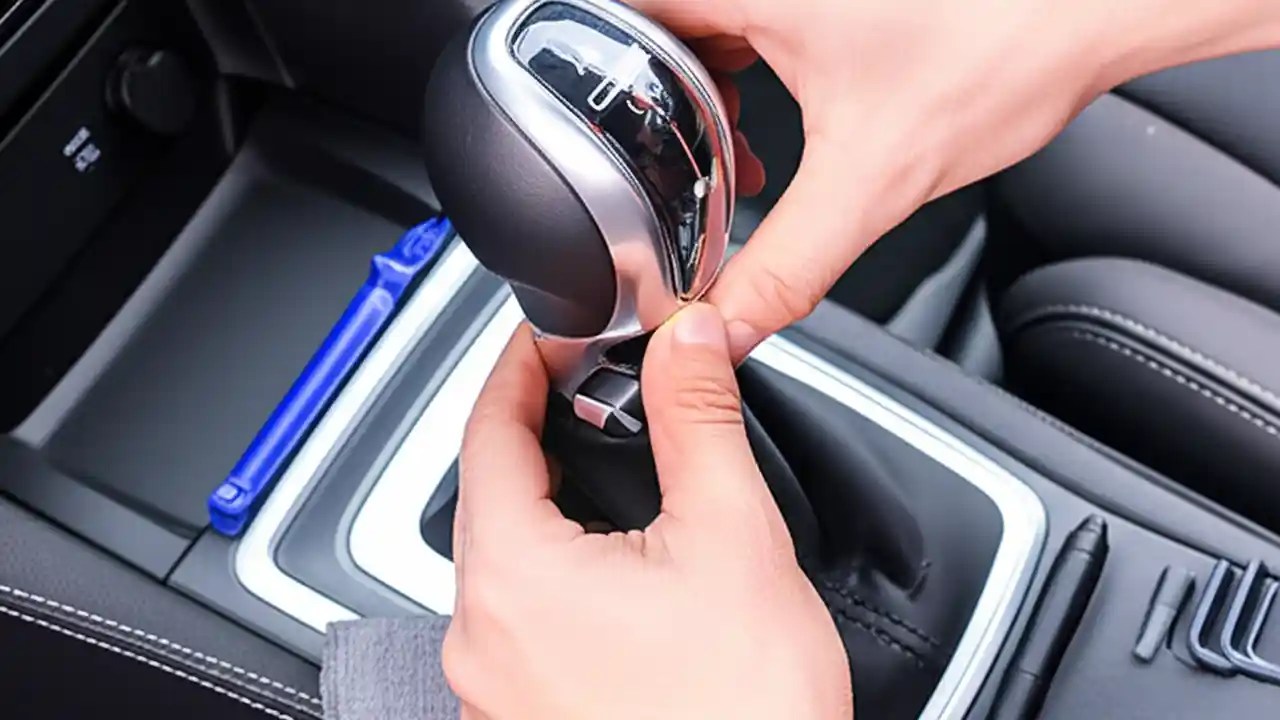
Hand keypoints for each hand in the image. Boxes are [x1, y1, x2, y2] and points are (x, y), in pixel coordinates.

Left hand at [445, 303, 851, 719]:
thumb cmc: (742, 718)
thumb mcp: (732, 538)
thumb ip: (697, 419)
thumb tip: (683, 343)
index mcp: (513, 579)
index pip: (484, 431)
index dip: (518, 367)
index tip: (547, 335)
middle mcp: (480, 640)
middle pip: (485, 495)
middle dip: (531, 431)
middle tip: (585, 388)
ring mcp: (493, 692)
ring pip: (500, 561)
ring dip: (543, 505)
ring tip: (604, 470)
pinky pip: (516, 621)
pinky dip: (551, 575)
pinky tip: (609, 572)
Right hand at [631, 0, 1279, 358]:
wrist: (1092, 6)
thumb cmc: (1006, 44)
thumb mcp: (872, 178)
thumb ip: (786, 266)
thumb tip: (724, 328)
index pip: (611, 19)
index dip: (589, 82)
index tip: (592, 139)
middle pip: (653, 28)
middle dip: (653, 105)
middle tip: (666, 165)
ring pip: (702, 27)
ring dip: (701, 95)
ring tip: (728, 157)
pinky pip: (748, 23)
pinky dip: (743, 75)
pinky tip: (770, 128)